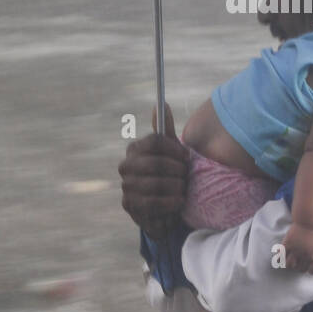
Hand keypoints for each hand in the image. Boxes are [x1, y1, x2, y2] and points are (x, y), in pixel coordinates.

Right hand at [118, 104, 189, 239]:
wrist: (166, 208)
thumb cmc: (170, 175)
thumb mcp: (171, 152)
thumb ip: (166, 129)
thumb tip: (161, 103)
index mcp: (135, 148)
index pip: (154, 141)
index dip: (174, 149)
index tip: (186, 157)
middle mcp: (126, 165)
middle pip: (155, 162)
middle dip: (176, 170)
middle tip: (187, 175)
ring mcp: (126, 185)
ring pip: (155, 183)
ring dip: (175, 186)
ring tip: (184, 189)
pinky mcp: (129, 205)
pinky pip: (152, 202)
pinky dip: (170, 201)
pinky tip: (179, 201)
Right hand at [281, 222, 312, 274]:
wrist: (310, 222)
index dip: (310, 270)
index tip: (309, 266)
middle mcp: (305, 255)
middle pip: (300, 269)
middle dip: (300, 267)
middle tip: (299, 262)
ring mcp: (295, 250)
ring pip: (289, 265)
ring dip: (290, 265)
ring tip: (291, 260)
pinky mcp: (287, 244)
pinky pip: (281, 256)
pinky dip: (280, 258)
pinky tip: (281, 256)